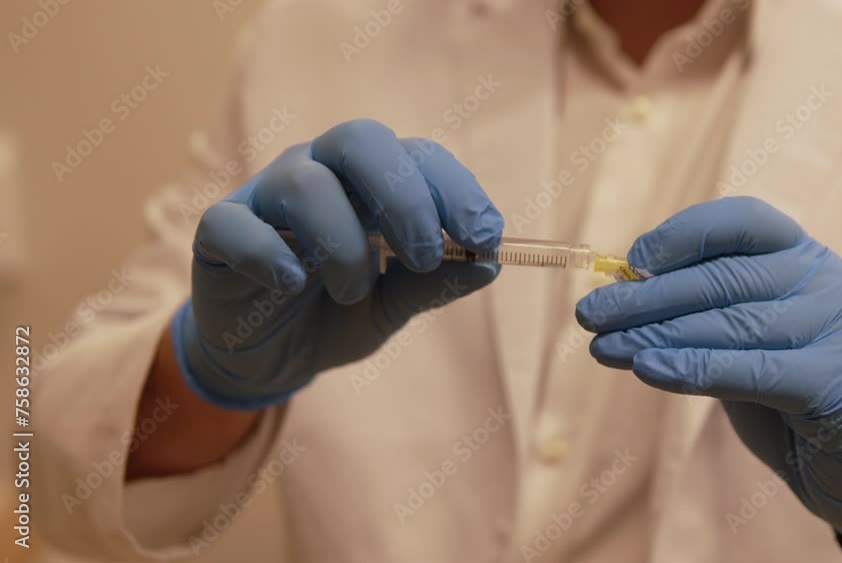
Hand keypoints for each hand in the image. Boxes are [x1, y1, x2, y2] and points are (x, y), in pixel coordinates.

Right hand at [173, 119, 503, 408]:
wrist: (270, 357)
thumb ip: (436, 281)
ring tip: (356, 291)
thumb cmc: (337, 313)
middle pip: (358, 140)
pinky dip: (271, 255)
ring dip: (344, 242)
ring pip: (303, 182)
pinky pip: (236, 225)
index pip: (417, 155)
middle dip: (404, 197)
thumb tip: (491, 260)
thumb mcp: (394, 304)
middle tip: (424, 255)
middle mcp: (318, 172)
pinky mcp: (218, 233)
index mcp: (368, 181)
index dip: (456, 189)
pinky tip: (294, 285)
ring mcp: (265, 197)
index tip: (486, 236)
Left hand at [575, 197, 841, 541]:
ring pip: (731, 324)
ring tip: (602, 347)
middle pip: (725, 278)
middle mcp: (831, 282)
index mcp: (808, 258)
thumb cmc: (797, 399)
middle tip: (590, 314)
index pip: (743, 222)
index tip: (629, 263)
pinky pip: (752, 370)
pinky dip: (692, 368)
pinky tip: (647, 370)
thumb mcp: (750, 345)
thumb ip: (706, 317)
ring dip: (654, 335)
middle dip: (647, 297)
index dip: (681, 235)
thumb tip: (624, 296)